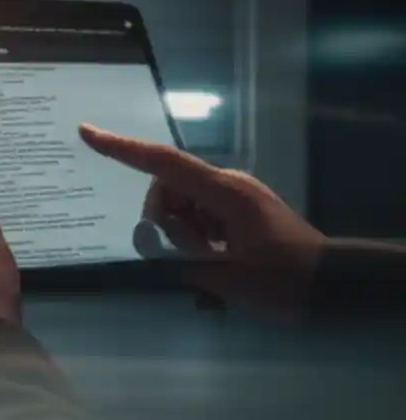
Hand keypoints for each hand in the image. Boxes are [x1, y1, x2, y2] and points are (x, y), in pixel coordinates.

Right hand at [80, 124, 326, 316]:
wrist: (331, 286)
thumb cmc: (282, 280)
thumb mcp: (227, 276)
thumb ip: (182, 256)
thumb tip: (154, 243)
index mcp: (224, 192)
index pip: (163, 163)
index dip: (122, 148)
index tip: (88, 133)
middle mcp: (226, 185)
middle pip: (167, 190)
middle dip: (163, 222)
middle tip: (191, 256)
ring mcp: (233, 197)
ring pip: (180, 206)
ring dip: (181, 236)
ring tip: (209, 264)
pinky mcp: (237, 211)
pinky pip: (198, 217)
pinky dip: (195, 240)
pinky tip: (213, 262)